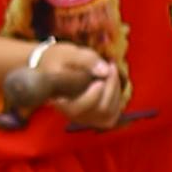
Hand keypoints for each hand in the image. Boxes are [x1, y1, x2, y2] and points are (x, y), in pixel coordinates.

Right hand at [2, 37, 130, 130]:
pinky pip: (112, 115)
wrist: (54, 68)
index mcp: (59, 101)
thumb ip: (86, 60)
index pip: (77, 108)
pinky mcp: (93, 118)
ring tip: (111, 71)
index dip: (92, 96)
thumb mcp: (68, 53)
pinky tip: (111, 83)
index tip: (99, 79)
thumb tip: (105, 71)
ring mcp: (83, 118)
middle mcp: (71, 114)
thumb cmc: (59, 60)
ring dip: (116, 91)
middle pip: (100, 110)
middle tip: (110, 65)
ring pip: (109, 114)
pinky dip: (117, 98)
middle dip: (111, 86)